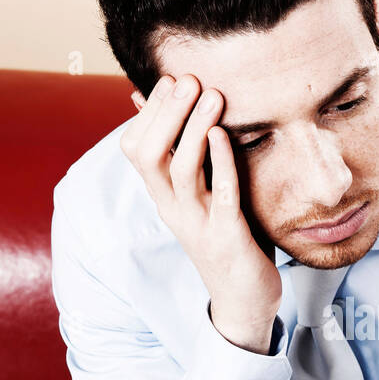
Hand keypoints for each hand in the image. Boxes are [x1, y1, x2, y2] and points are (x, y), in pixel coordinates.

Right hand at [122, 74, 281, 352]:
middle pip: (148, 155)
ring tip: (212, 96)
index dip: (149, 112)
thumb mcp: (199, 196)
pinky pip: (220, 194)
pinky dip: (220, 161)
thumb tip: (159, 115)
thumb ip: (183, 158)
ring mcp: (197, 223)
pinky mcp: (227, 237)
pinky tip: (225, 135)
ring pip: (180, 170)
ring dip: (194, 129)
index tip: (169, 78)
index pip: (135, 148)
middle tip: (188, 79)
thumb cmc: (225, 239)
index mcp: (163, 197)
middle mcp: (172, 208)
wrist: (244, 301)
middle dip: (166, 114)